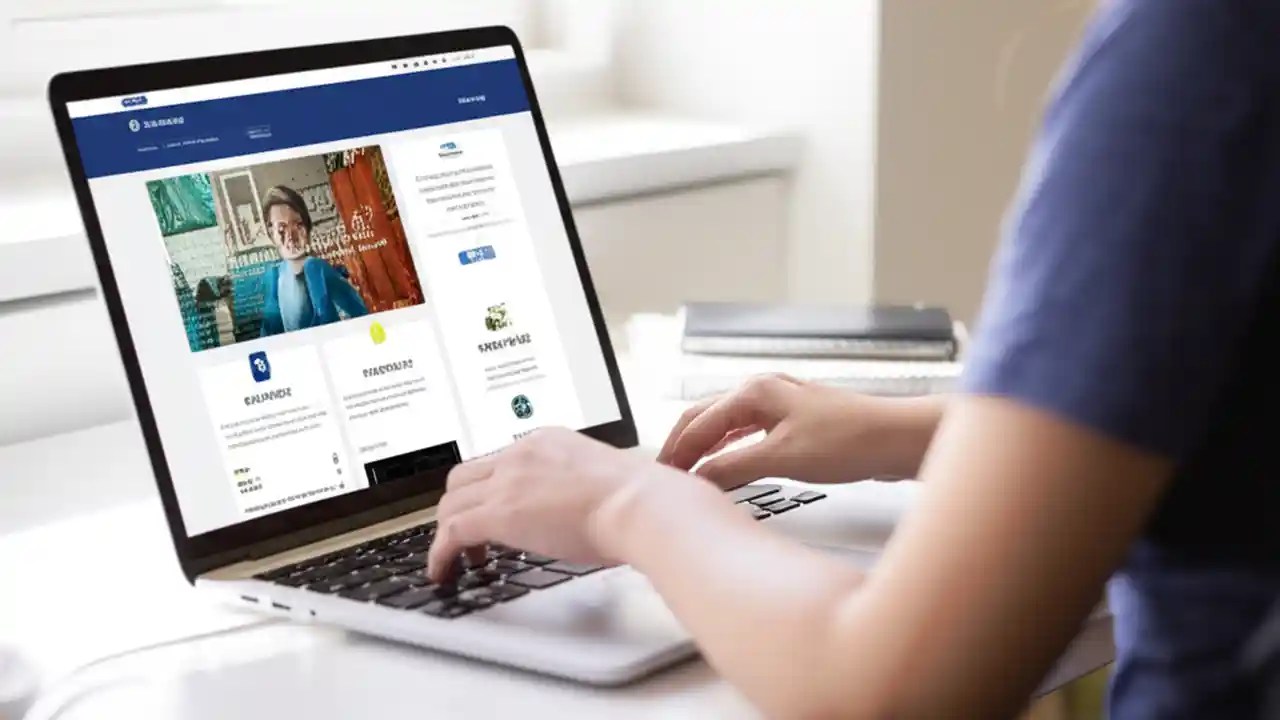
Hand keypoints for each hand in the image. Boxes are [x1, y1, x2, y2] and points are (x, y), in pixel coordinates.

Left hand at [426, 427, 682, 580]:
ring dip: (448, 531)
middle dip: (459, 506)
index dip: (487, 491)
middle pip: (464, 477)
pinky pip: (451, 531)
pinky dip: (440, 552)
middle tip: (468, 536)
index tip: (490, 510)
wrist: (639, 505)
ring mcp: (507, 480)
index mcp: (546, 441)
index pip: (499, 461)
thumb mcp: (601, 477)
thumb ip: (580, 486)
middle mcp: (521, 453)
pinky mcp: (498, 513)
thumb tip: (583, 508)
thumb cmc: (638, 499)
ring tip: (457, 559)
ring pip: (451, 502)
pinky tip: (443, 570)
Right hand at [657, 374, 938, 488]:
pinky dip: (728, 449)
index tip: (660, 479)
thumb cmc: (851, 440)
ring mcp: (780, 404)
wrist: (899, 439)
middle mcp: (764, 390)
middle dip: (682, 444)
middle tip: (665, 476)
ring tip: (687, 474)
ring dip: (704, 447)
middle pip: (706, 416)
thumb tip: (699, 478)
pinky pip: (747, 432)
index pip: (698, 423)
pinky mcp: (795, 421)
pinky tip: (726, 464)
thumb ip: (734, 467)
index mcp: (754, 391)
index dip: (676, 452)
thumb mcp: (783, 458)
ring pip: (726, 423)